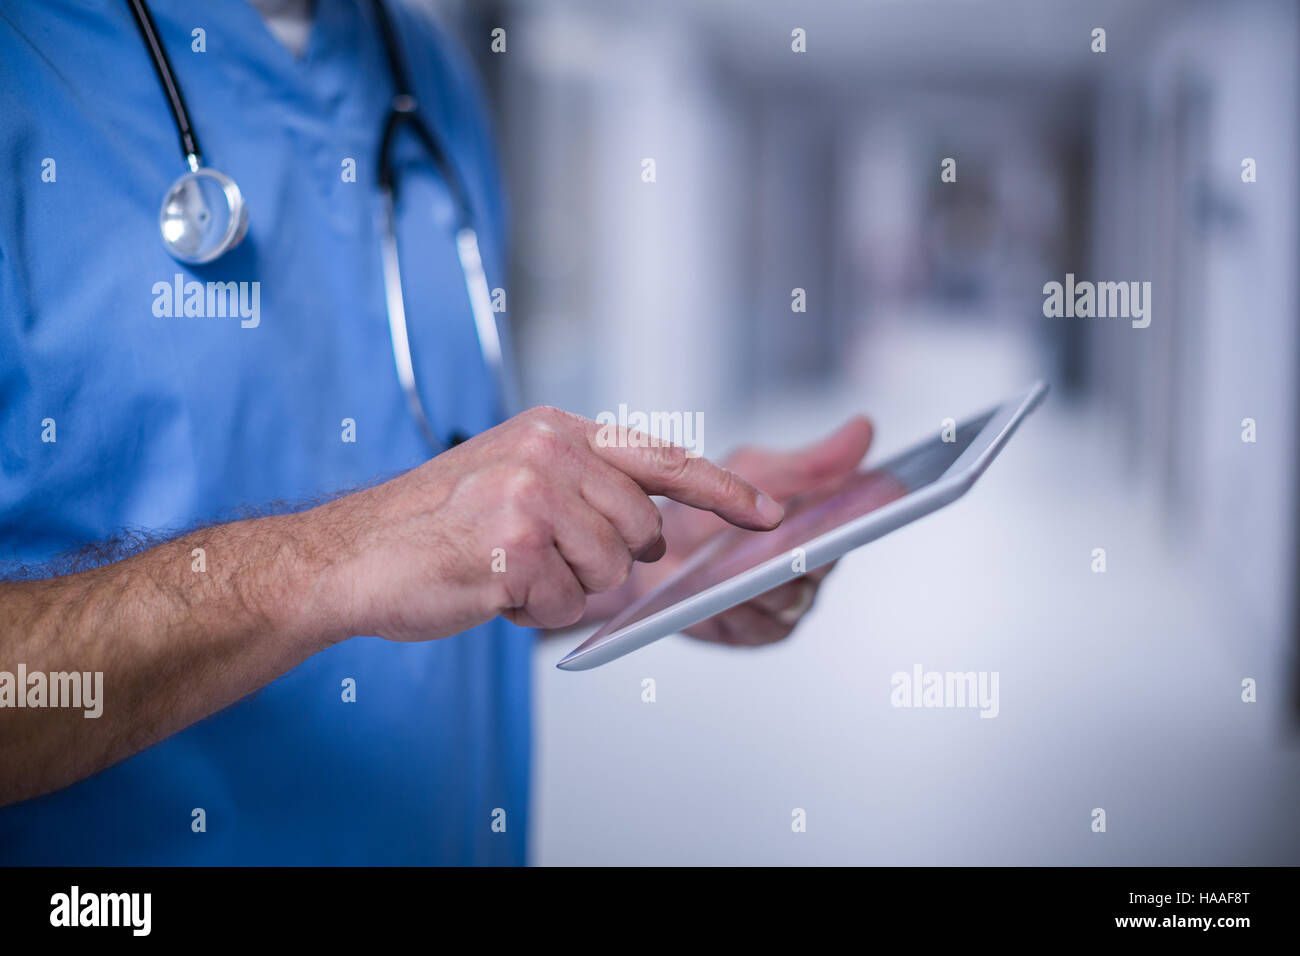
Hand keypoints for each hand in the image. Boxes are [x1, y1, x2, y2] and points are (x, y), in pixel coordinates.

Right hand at [305, 406, 786, 641]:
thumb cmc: (434, 526)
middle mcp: (550, 452)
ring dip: (563, 591)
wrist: (352, 555)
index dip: (722, 491)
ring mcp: (532, 494)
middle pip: (641, 533)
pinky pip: (563, 605)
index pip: (661, 459)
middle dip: (603, 563)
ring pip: (609, 573)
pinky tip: (491, 590)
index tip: (768, 514)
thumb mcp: (515, 476)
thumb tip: (653, 526)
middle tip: (542, 559)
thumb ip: (584, 487)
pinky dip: (532, 614)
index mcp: (556, 431)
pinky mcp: (514, 544)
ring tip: (508, 572)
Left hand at [627, 416, 872, 646]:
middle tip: (790, 528)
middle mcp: (812, 569)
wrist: (648, 551)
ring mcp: (787, 604)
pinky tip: (722, 595)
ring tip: (742, 560)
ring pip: (789, 595)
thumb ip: (808, 462)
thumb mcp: (754, 471)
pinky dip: (738, 607)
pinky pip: (757, 624)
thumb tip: (864, 428)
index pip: (856, 520)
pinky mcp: (757, 633)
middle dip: (806, 545)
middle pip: (822, 562)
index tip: (880, 494)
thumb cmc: (706, 509)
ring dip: (764, 577)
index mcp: (822, 526)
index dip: (867, 509)